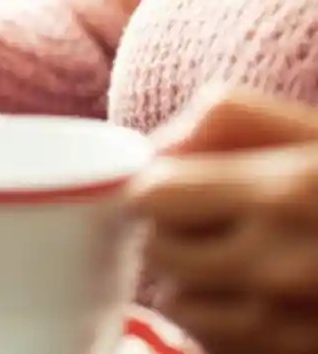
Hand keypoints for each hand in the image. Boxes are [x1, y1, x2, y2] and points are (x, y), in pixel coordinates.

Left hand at [130, 88, 317, 353]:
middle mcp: (281, 266)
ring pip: (183, 306)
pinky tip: (267, 301)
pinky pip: (220, 345)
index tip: (176, 185)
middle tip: (211, 225)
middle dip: (173, 234)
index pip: (151, 196)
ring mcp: (289, 327)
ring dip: (197, 287)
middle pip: (160, 253)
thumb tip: (157, 149)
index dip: (157, 186)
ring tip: (244, 264)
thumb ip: (228, 121)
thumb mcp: (317, 133)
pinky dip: (228, 326)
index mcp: (284, 193)